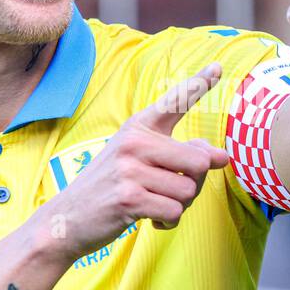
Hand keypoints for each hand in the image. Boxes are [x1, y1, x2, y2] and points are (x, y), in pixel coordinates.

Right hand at [39, 63, 230, 259]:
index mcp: (138, 127)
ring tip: (153, 203)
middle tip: (169, 190)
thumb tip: (222, 157)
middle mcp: (134, 141)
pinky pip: (174, 212)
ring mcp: (130, 169)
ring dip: (179, 205)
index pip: (174, 101)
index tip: (217, 67)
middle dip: (195, 183)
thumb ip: (180, 154)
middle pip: (200, 161)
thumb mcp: (141, 160)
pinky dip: (168, 222)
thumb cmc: (112, 187)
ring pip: (189, 191)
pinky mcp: (128, 198)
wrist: (67, 218)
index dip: (198, 84)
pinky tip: (148, 218)